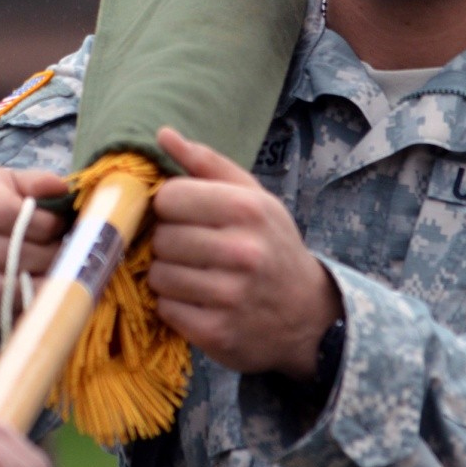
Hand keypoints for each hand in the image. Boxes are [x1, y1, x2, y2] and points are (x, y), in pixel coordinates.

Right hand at [0, 167, 70, 327]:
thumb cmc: (6, 202)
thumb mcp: (21, 184)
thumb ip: (41, 183)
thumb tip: (60, 190)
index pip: (6, 213)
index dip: (42, 225)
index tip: (60, 227)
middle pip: (4, 253)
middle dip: (45, 257)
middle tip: (67, 257)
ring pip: (0, 287)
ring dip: (38, 285)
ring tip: (57, 275)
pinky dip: (24, 304)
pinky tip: (38, 292)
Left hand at [148, 127, 340, 378]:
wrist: (306, 314)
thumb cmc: (270, 244)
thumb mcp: (252, 197)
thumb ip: (206, 164)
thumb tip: (163, 134)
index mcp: (248, 209)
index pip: (170, 197)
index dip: (169, 205)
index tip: (183, 214)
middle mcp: (242, 251)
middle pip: (162, 237)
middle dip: (168, 241)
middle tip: (190, 248)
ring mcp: (230, 295)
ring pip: (159, 274)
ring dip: (168, 274)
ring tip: (194, 274)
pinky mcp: (217, 332)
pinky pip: (166, 308)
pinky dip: (174, 304)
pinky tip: (197, 300)